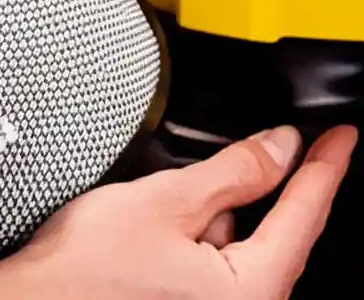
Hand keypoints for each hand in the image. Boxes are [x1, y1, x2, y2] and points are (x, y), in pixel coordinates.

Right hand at [0, 124, 357, 298]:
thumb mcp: (166, 201)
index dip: (325, 168)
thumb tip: (280, 149)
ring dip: (208, 217)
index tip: (343, 138)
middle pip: (266, 234)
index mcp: (250, 292)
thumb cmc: (84, 269)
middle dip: (242, 194)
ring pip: (231, 248)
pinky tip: (147, 231)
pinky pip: (206, 265)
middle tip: (210, 163)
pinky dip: (189, 238)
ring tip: (151, 211)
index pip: (304, 215)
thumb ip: (234, 172)